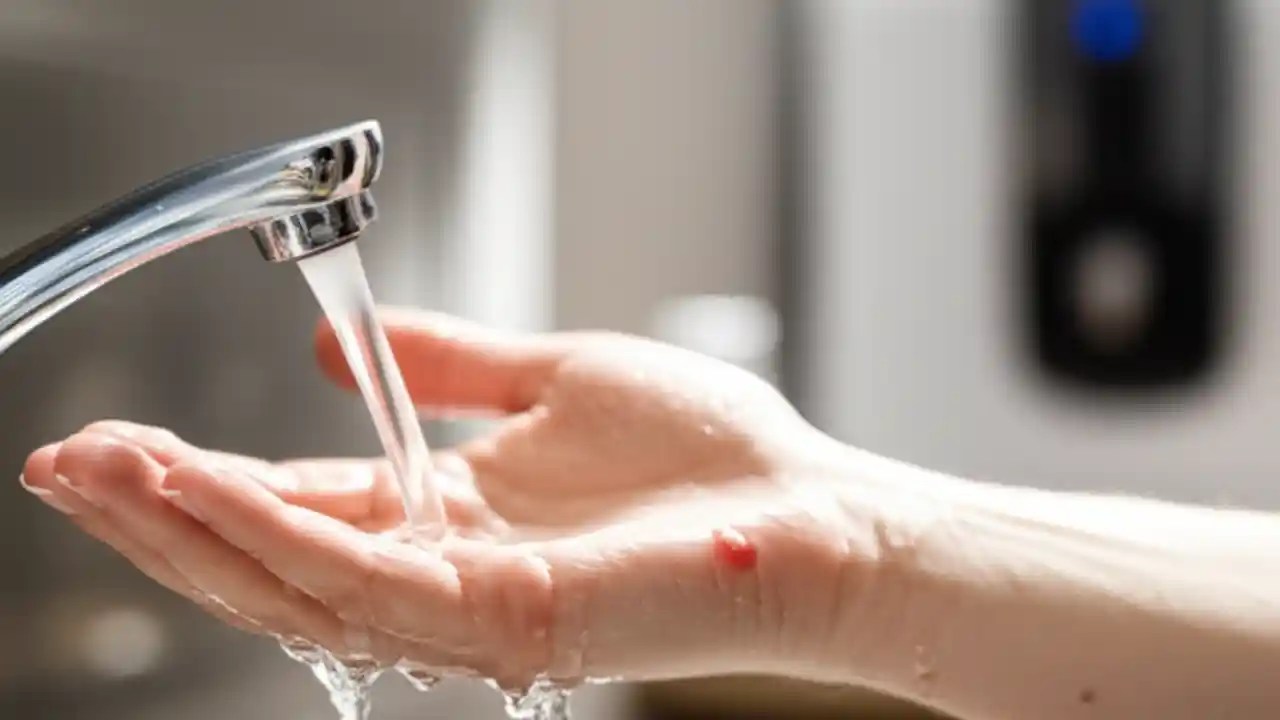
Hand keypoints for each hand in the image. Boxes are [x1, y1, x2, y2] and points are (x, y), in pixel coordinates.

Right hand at [19, 309, 881, 687]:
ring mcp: (463, 607)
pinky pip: (364, 579)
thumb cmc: (704, 457)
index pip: (303, 505)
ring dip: (189, 525)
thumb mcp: (552, 378)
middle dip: (164, 510)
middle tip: (68, 463)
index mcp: (452, 515)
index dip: (206, 478)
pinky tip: (207, 490)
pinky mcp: (498, 618)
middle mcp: (442, 572)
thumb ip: (447, 363)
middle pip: (272, 552)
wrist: (803, 510)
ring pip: (293, 579)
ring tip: (102, 473)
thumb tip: (336, 355)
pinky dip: (277, 534)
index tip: (127, 438)